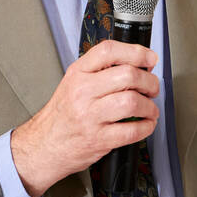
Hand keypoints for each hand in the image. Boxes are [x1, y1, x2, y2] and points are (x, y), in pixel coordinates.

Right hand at [10, 40, 159, 196]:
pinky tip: (145, 125)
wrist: (44, 145)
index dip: (136, 52)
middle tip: (152, 88)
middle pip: (128, 75)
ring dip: (150, 106)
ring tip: (150, 109)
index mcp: (78, 74)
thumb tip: (135, 65)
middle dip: (149, 82)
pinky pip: (132, 130)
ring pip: (133, 102)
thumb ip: (99, 72)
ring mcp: (90, 116)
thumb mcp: (73, 83)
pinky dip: (146, 127)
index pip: (109, 51)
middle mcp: (83, 92)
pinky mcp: (99, 139)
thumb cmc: (62, 116)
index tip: (149, 58)